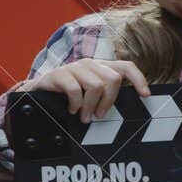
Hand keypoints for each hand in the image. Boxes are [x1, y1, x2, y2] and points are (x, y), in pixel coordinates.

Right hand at [19, 59, 150, 122]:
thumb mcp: (89, 96)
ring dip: (90, 107)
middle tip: (99, 116)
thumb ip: (105, 97)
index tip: (145, 96)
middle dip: (109, 101)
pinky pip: (74, 89)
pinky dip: (75, 104)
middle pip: (113, 79)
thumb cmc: (67, 98)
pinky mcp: (58, 74)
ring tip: (84, 117)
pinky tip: (70, 110)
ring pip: (95, 85)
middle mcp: (89, 64)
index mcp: (100, 68)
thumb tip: (129, 109)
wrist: (36, 95)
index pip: (126, 67)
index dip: (138, 79)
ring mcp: (74, 67)